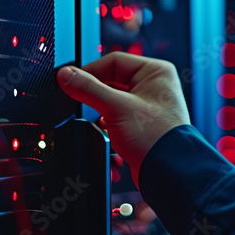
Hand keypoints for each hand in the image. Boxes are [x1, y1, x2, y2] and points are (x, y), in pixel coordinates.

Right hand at [56, 52, 190, 185]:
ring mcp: (148, 106)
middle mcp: (154, 86)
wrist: (168, 173)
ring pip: (112, 100)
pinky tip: (110, 132)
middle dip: (98, 96)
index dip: (90, 71)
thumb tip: (66, 75)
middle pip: (111, 80)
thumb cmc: (157, 138)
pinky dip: (109, 125)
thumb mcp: (116, 108)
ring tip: (105, 122)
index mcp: (155, 71)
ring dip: (103, 112)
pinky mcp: (141, 125)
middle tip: (83, 102)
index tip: (71, 81)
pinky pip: (117, 117)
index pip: (113, 61)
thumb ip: (88, 89)